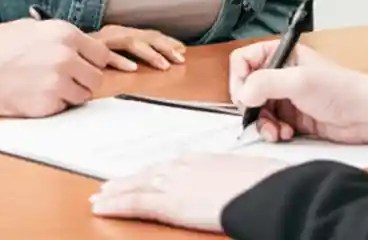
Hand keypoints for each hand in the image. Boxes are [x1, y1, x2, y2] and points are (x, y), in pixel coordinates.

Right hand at [0, 19, 111, 116]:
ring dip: (69, 95)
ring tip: (45, 88)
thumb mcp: (33, 28)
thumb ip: (62, 39)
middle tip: (63, 81)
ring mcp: (57, 82)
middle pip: (96, 79)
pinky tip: (32, 96)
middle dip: (82, 81)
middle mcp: (66, 57)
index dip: (92, 63)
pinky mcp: (46, 105)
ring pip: (83, 96)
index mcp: (65, 34)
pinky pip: (63, 109)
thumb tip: (83, 50)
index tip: (87, 68)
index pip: (101, 54)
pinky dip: (52, 106)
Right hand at [90, 25, 185, 70]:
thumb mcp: (111, 56)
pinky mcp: (91, 49)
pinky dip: (120, 60)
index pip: (148, 35)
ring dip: (150, 53)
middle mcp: (114, 32)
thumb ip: (126, 58)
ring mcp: (103, 39)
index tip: (182, 52)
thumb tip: (150, 66)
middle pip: (145, 35)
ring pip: (132, 41)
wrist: (55, 52)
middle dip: (165, 46)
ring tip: (164, 65)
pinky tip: (132, 69)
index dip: (166, 42)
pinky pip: (108, 53)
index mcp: (121, 33)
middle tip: (180, 58)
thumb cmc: (84, 58)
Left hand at [91, 154, 285, 232]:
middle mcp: (184, 167)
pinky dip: (115, 205)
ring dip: (116, 192)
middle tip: (109, 186)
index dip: (152, 172)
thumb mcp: (251, 175)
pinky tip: (100, 208)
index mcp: (204, 159)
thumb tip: (244, 187)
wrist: (265, 189)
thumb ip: (237, 179)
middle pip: (149, 173)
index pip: (170, 166)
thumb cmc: (267, 183)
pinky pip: (134, 203)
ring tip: (100, 197)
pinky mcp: (169, 203)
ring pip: (136, 186)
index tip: (142, 176)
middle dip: (128, 181)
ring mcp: (175, 183)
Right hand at [230, 40, 367, 146]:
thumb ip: (265, 83)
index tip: (244, 96)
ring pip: (256, 111)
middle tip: (259, 116)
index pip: (243, 61)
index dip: (239, 78)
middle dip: (250, 107)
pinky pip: (270, 125)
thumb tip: (241, 94)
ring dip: (263, 124)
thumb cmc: (340, 89)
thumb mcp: (299, 81)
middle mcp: (280, 74)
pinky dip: (274, 132)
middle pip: (246, 89)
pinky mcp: (292, 117)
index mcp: (280, 55)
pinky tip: (286, 134)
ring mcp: (285, 97)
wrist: (365, 115)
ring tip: (276, 132)